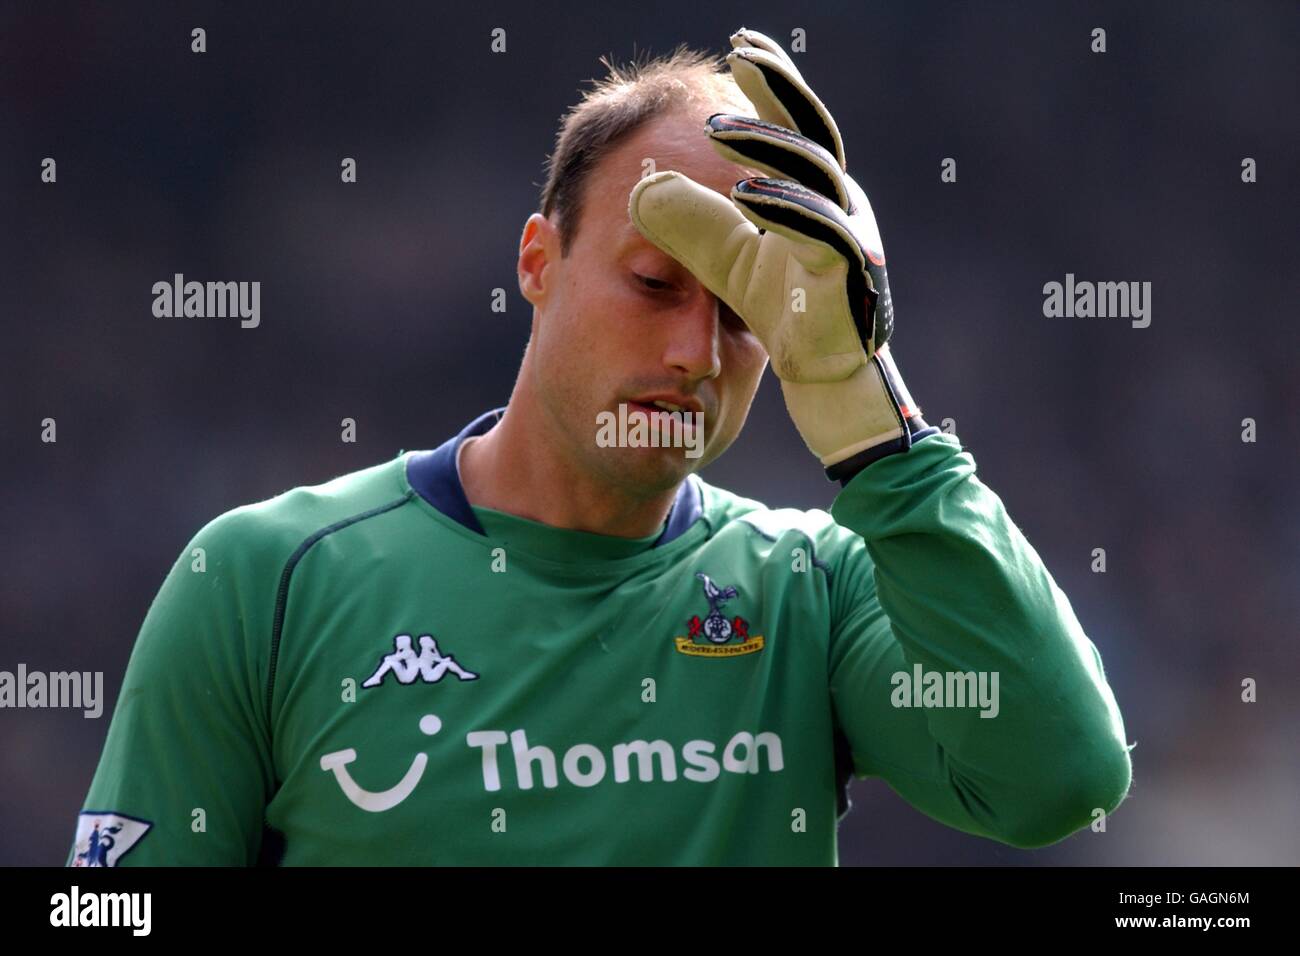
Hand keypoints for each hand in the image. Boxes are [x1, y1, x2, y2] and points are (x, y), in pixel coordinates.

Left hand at [629, 28, 929, 477]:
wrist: (829, 381)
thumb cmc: (789, 316)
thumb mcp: (727, 264)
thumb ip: (694, 224)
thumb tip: (641, 187)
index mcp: (813, 193)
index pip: (791, 129)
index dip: (771, 87)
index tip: (741, 46)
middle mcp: (840, 204)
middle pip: (812, 135)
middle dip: (779, 93)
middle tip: (741, 57)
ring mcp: (851, 236)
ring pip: (815, 176)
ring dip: (768, 148)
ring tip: (718, 125)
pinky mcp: (851, 275)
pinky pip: (821, 232)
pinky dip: (785, 209)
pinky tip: (746, 193)